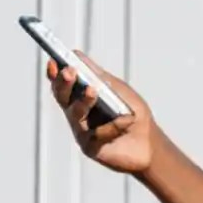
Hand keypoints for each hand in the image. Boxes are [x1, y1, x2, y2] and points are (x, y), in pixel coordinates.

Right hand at [46, 52, 156, 173]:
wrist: (149, 142)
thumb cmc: (133, 112)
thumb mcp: (118, 89)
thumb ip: (98, 75)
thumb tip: (76, 55)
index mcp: (81, 97)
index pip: (63, 84)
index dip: (55, 74)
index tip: (53, 62)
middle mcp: (77, 113)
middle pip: (62, 97)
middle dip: (64, 84)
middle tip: (69, 72)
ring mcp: (82, 131)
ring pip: (76, 114)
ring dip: (84, 101)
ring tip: (93, 90)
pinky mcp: (90, 147)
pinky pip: (96, 133)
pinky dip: (113, 124)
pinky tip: (127, 122)